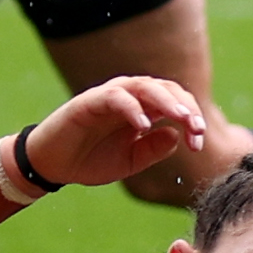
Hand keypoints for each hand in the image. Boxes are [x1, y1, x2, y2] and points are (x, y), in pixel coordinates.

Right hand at [21, 74, 215, 190]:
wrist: (53, 165)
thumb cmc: (91, 159)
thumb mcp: (130, 161)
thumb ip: (154, 150)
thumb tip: (177, 136)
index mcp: (144, 109)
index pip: (177, 103)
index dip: (192, 119)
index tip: (199, 144)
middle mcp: (130, 97)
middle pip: (166, 90)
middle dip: (186, 108)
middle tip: (198, 129)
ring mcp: (110, 96)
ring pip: (144, 87)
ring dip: (166, 101)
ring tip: (181, 118)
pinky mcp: (89, 101)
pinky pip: (115, 97)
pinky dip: (132, 107)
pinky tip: (144, 124)